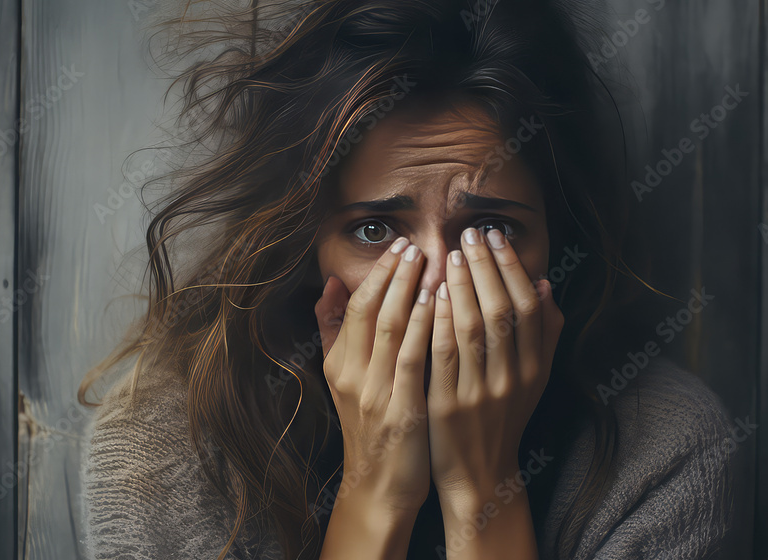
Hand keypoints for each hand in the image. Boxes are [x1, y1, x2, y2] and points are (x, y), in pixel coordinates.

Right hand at [314, 237, 434, 515]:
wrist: (378, 486)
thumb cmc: (371, 427)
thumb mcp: (344, 380)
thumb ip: (334, 332)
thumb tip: (330, 283)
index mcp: (340, 365)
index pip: (354, 306)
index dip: (376, 274)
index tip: (397, 246)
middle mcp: (353, 375)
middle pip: (371, 311)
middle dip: (392, 273)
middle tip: (413, 243)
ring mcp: (376, 393)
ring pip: (391, 329)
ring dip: (409, 291)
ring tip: (427, 261)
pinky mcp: (401, 411)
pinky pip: (412, 360)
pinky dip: (423, 328)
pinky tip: (437, 305)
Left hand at [427, 227, 563, 503]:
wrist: (480, 474)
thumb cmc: (504, 418)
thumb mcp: (534, 380)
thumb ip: (543, 334)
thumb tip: (544, 285)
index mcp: (534, 369)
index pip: (525, 306)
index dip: (511, 268)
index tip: (496, 237)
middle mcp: (511, 379)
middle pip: (501, 311)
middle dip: (485, 267)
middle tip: (470, 234)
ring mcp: (479, 392)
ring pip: (473, 328)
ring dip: (461, 286)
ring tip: (449, 255)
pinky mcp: (448, 405)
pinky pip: (444, 355)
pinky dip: (439, 322)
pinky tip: (431, 295)